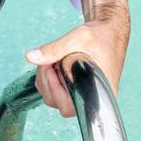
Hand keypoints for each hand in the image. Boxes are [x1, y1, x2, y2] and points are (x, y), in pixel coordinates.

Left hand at [24, 0, 129, 118]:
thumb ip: (54, 49)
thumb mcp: (77, 38)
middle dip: (47, 81)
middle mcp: (92, 98)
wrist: (109, 32)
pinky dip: (49, 78)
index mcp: (99, 91)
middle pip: (57, 104)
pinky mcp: (75, 89)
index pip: (69, 107)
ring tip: (54, 59)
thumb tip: (31, 57)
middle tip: (51, 60)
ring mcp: (82, 94)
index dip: (55, 91)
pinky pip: (55, 92)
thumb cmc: (100, 36)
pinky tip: (56, 64)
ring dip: (46, 79)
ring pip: (53, 98)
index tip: (53, 69)